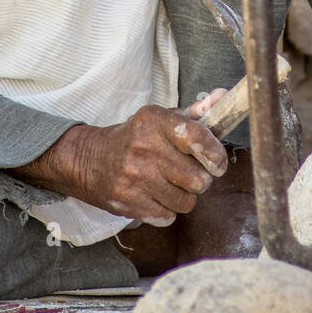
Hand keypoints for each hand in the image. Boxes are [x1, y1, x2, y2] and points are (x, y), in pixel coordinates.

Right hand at [14, 90, 229, 224]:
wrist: (90, 160)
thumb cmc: (135, 138)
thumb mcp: (160, 119)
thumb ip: (194, 112)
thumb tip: (222, 95)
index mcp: (154, 121)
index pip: (196, 137)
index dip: (215, 154)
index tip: (217, 162)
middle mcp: (144, 147)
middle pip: (198, 179)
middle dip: (199, 180)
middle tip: (187, 173)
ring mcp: (135, 176)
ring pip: (186, 202)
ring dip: (184, 197)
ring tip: (170, 185)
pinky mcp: (129, 202)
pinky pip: (169, 216)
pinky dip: (167, 210)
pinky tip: (155, 196)